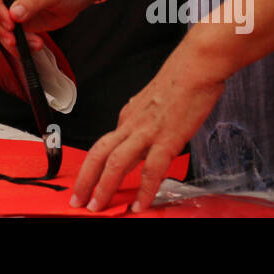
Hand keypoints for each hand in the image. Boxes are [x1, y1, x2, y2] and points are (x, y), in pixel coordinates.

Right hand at [0, 0, 100, 52]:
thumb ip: (34, 0)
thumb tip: (14, 14)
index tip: (10, 23)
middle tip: (13, 38)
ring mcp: (9, 5)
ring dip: (9, 39)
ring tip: (33, 43)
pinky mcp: (15, 21)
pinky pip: (8, 35)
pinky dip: (18, 44)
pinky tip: (34, 45)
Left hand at [72, 40, 225, 212]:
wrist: (196, 65)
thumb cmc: (181, 79)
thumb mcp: (153, 102)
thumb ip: (144, 121)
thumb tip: (140, 136)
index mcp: (128, 116)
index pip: (104, 145)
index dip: (94, 167)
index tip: (89, 183)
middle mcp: (131, 123)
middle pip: (98, 154)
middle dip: (85, 179)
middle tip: (77, 200)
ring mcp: (147, 131)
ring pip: (116, 162)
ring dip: (104, 188)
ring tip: (97, 207)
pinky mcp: (167, 138)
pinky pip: (151, 169)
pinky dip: (144, 190)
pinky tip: (140, 205)